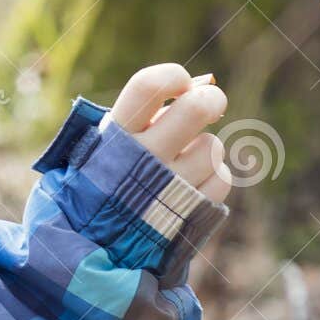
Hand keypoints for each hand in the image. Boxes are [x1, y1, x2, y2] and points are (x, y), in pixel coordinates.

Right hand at [102, 63, 231, 204]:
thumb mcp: (113, 142)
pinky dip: (211, 176)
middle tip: (209, 103)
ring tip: (184, 160)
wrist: (98, 242)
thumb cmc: (111, 176)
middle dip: (211, 99)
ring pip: (212, 146)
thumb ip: (148, 114)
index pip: (148, 85)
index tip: (179, 84)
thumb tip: (200, 86)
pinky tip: (190, 184)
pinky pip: (221, 177)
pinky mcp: (192, 211)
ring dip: (204, 148)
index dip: (173, 76)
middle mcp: (143, 158)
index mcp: (117, 135)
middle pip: (196, 108)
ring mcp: (170, 187)